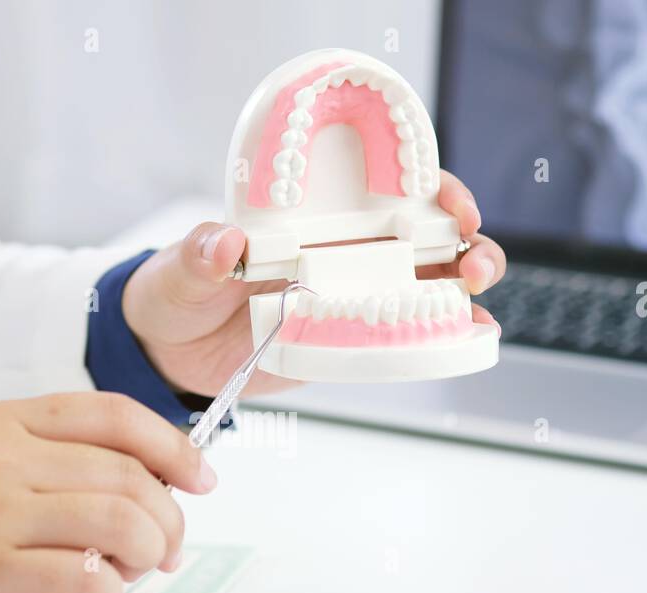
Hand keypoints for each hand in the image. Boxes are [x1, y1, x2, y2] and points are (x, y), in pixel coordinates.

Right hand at [0, 393, 215, 592]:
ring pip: (122, 522)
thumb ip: (37, 462)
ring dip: (148, 555)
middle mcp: (0, 455)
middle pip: (130, 475)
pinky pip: (87, 579)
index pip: (114, 416)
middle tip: (166, 551)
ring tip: (133, 575)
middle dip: (169, 518)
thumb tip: (129, 490)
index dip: (174, 447)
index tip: (202, 479)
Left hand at [121, 170, 506, 397]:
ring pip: (429, 288)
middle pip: (428, 238)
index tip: (449, 202)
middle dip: (468, 243)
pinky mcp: (350, 342)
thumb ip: (201, 253)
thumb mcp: (182, 268)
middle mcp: (346, 252)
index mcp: (314, 217)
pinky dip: (443, 339)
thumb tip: (226, 242)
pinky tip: (466, 341)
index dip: (431, 186)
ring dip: (464, 292)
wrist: (170, 352)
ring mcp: (354, 298)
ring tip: (476, 306)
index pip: (387, 187)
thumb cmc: (178, 291)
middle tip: (473, 262)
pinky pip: (405, 338)